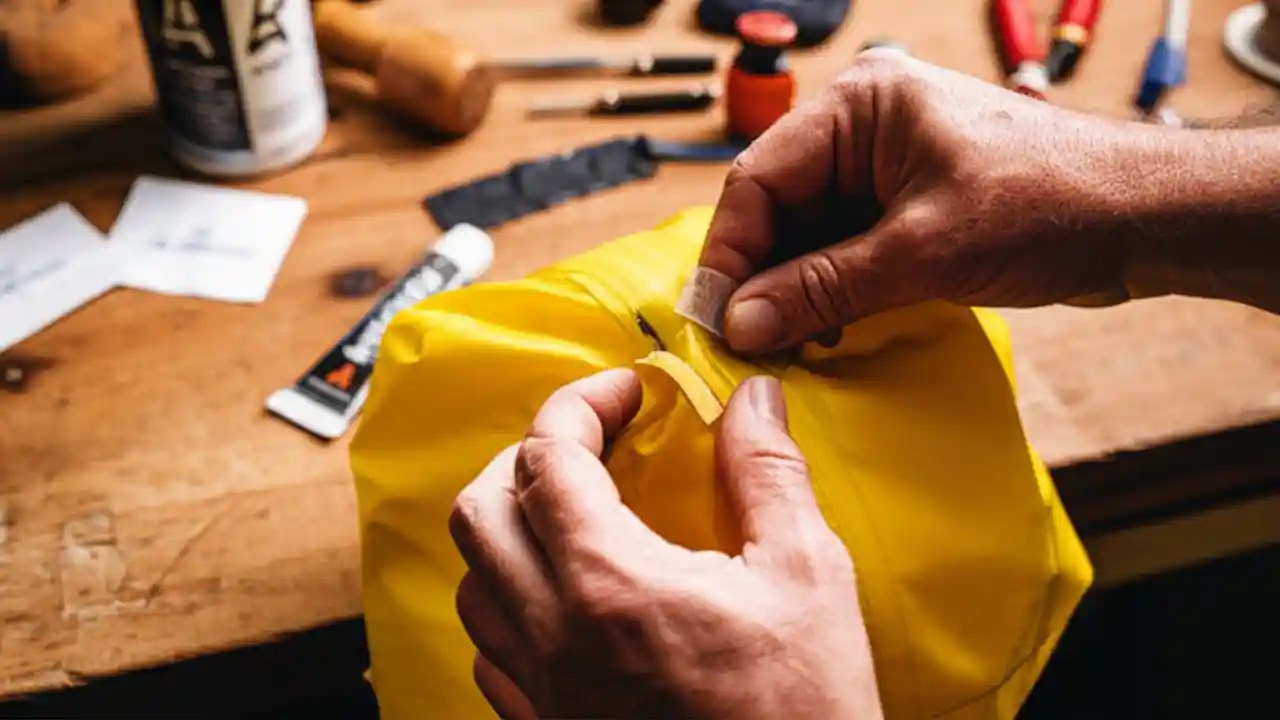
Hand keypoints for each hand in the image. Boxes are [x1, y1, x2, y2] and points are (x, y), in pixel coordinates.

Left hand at [449, 369, 882, 718]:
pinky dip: (511, 604)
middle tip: (590, 447)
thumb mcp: (807, 576)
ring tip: (574, 518)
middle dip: (527, 457)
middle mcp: (554, 636)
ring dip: (510, 531)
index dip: (580, 404)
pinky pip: (492, 652)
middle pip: (480, 512)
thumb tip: (752, 399)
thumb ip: (767, 474)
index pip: (548, 458)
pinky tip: (567, 601)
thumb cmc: (804, 710)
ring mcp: (543, 691)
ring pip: (474, 583)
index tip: (626, 393)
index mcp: (609, 584)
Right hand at [701, 50, 1154, 353]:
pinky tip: (824, 330)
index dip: (731, 253)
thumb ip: (823, 289)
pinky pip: (845, 243)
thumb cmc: (1051, 206)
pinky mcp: (910, 200)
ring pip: (808, 231)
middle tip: (746, 342)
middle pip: (778, 205)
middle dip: (762, 275)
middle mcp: (865, 126)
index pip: (759, 179)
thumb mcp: (923, 253)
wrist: (1146, 217)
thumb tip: (741, 325)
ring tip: (786, 344)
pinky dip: (831, 288)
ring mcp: (888, 163)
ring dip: (796, 288)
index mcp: (861, 105)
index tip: (716, 318)